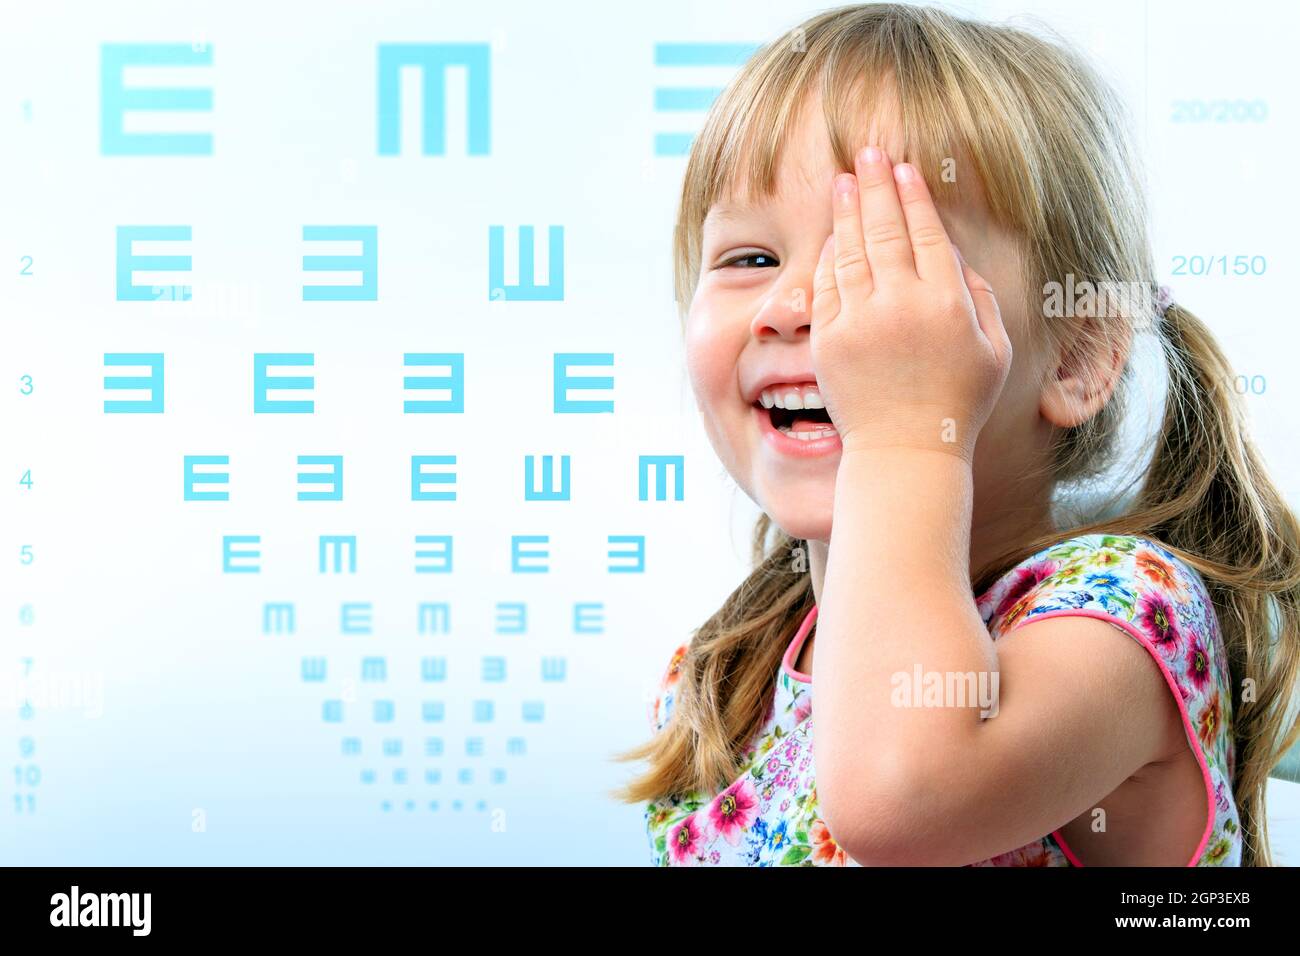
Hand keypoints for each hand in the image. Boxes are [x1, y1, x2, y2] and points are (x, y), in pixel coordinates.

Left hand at [810, 146, 1011, 461]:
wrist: (905, 451)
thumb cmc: (957, 403)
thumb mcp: (993, 351)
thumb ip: (979, 298)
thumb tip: (954, 254)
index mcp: (947, 304)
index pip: (927, 233)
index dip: (914, 196)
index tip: (904, 168)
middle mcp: (901, 306)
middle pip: (886, 228)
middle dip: (876, 184)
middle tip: (867, 151)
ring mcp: (861, 322)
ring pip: (851, 250)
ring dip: (847, 209)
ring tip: (843, 180)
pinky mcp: (830, 340)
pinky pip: (827, 285)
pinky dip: (829, 255)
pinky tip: (831, 234)